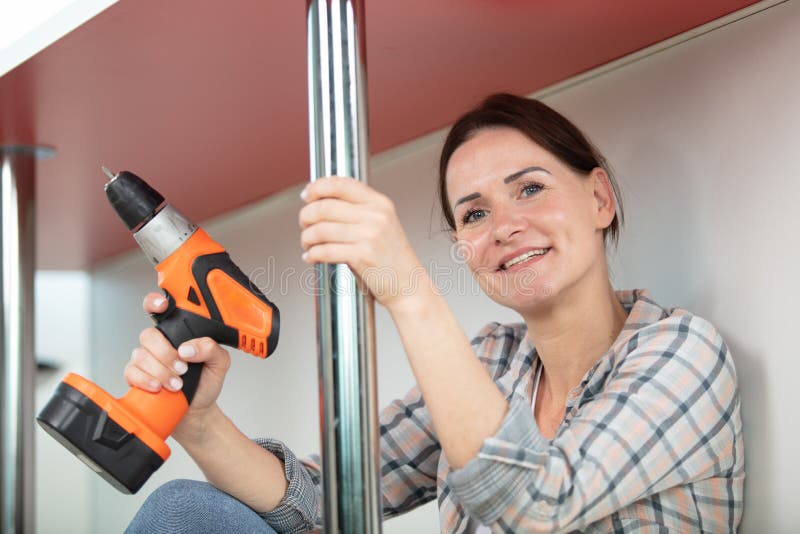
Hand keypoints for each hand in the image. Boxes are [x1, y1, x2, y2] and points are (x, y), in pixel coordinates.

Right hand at [123, 292, 231, 441]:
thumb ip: (211, 348)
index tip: (163, 305)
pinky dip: (146, 380)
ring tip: (176, 383)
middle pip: (149, 335)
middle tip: (182, 367)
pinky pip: (132, 372)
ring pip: (141, 355)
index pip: (161, 310)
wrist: (197, 412)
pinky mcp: (136, 376)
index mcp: (178, 334)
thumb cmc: (205, 384)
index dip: (156, 302)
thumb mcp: (219, 363)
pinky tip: (158, 387)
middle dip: (165, 353)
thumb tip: (189, 348)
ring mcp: (146, 359)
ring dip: (160, 371)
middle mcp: (159, 343)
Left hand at [299, 176, 425, 309]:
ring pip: (321, 229)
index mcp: (380, 203)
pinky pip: (325, 250)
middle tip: (304, 224)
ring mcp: (370, 235)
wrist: (410, 287)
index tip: (306, 195)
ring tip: (307, 244)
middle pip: (325, 206)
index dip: (317, 187)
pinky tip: (311, 257)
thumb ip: (359, 212)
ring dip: (307, 237)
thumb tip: (323, 203)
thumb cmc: (393, 261)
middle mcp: (376, 216)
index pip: (341, 184)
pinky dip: (313, 254)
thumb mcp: (383, 226)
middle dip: (306, 216)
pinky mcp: (363, 255)